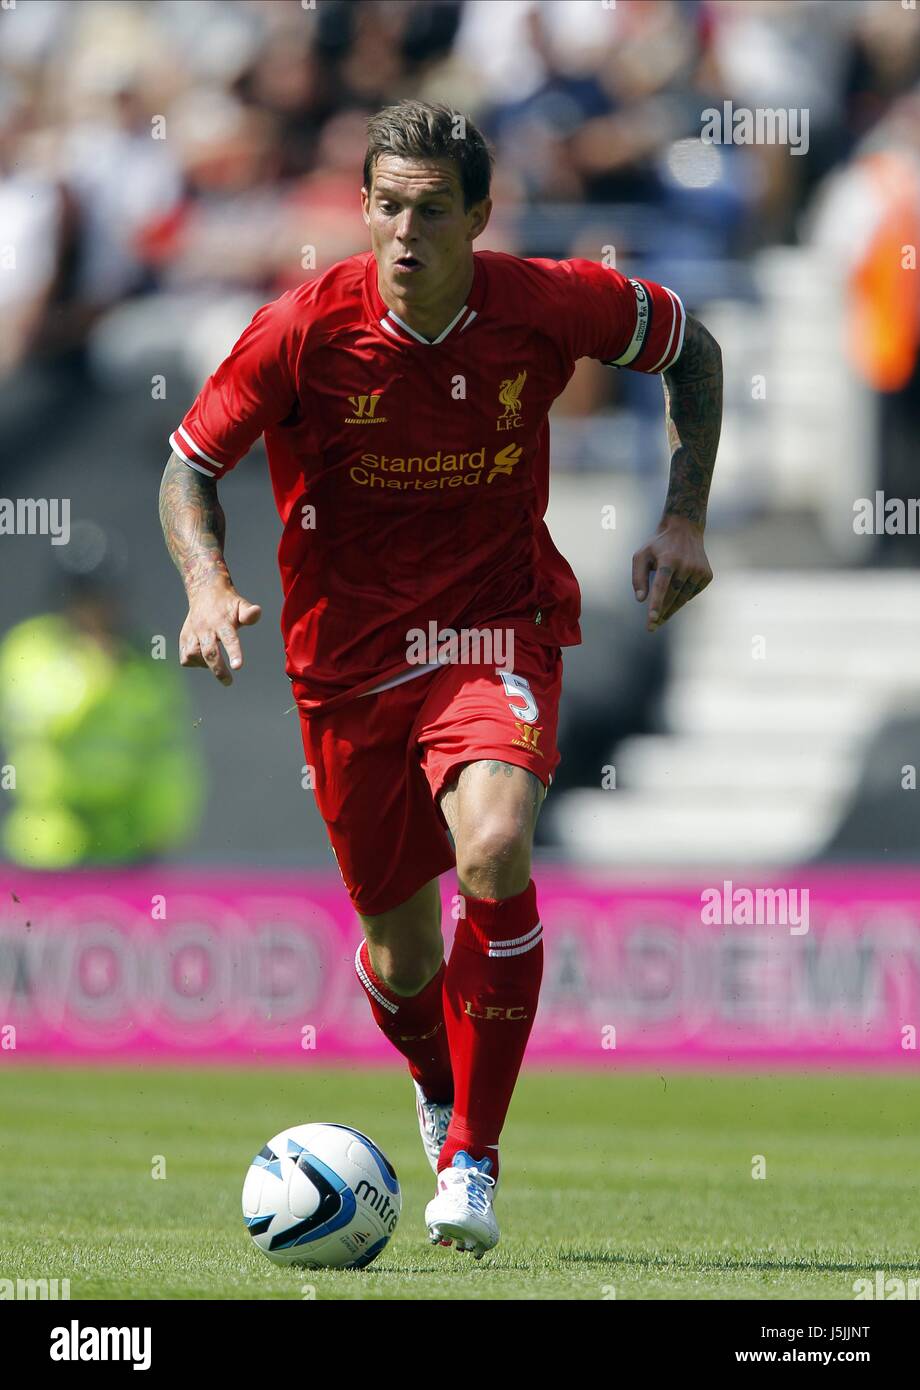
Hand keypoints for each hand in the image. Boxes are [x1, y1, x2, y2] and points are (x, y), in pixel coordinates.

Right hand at [179, 580, 261, 684]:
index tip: (237, 667)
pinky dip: (194, 663)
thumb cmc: (228, 604)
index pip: (228, 638)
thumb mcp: (241, 604)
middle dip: (218, 669)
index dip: (233, 652)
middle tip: (228, 682)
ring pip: (194, 655)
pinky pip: (186, 657)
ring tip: (217, 665)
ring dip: (205, 664)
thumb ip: (249, 613)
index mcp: (221, 621)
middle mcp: (205, 628)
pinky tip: (204, 659)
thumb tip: (257, 611)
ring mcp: (192, 633)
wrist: (205, 592)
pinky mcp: (184, 638)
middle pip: (209, 652)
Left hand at [632, 516, 712, 631]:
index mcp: (669, 559)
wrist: (685, 529)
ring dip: (671, 609)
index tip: (652, 619)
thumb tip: (641, 600)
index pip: (662, 585)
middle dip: (661, 613)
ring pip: (683, 598)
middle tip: (651, 627)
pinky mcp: (707, 575)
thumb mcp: (641, 555)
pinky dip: (682, 598)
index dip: (657, 603)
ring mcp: (699, 570)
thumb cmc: (658, 545)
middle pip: (672, 595)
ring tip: (660, 618)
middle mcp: (686, 565)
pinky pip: (691, 593)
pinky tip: (674, 595)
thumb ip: (638, 577)